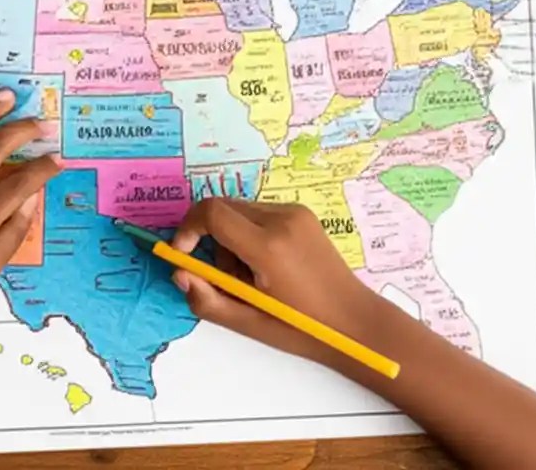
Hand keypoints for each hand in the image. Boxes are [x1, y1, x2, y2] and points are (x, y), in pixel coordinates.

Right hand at [170, 198, 380, 367]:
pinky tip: (265, 266)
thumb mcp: (247, 323)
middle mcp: (282, 219)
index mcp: (268, 246)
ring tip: (248, 277)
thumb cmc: (302, 328)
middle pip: (222, 208)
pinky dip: (249, 234)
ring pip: (239, 211)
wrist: (355, 322)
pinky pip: (259, 214)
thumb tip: (180, 273)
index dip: (187, 229)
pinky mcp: (302, 214)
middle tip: (221, 276)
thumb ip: (206, 299)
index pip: (211, 213)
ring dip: (229, 238)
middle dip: (208, 238)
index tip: (182, 254)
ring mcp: (295, 213)